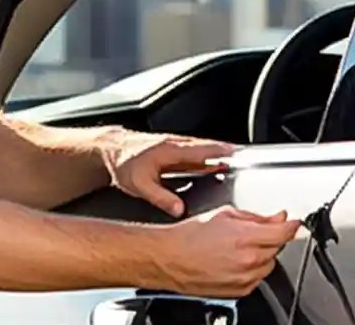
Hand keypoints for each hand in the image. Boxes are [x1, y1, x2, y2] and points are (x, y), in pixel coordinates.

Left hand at [103, 131, 235, 216]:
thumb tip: (180, 210)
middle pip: (206, 146)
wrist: (109, 149)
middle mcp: (174, 144)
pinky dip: (207, 155)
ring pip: (201, 147)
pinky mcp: (171, 148)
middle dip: (226, 151)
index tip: (238, 155)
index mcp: (170, 150)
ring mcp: (173, 145)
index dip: (220, 152)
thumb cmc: (122, 164)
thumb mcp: (138, 185)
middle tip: (246, 158)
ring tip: (234, 162)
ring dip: (217, 153)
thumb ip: (160, 197)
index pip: (201, 149)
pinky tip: (212, 165)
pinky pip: (194, 151)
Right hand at [152, 205, 300, 297]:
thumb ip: (255, 216)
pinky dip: (252, 269)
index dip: (291, 225)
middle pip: (277, 248)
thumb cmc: (190, 236)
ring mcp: (245, 278)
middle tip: (254, 231)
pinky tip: (234, 260)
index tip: (293, 222)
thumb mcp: (224, 214)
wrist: (170, 258)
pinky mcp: (240, 291)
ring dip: (262, 254)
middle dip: (271, 237)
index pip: (284, 232)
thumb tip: (276, 218)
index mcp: (245, 238)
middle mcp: (248, 261)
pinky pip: (257, 278)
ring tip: (238, 246)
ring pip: (269, 264)